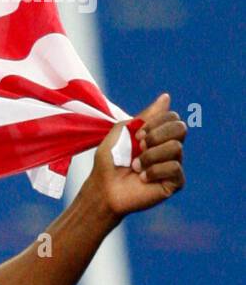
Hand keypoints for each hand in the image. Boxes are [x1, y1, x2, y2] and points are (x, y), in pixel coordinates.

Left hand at [85, 93, 186, 219]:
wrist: (104, 187)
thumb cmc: (110, 161)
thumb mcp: (124, 132)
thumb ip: (146, 116)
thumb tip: (166, 97)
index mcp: (159, 135)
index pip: (172, 117)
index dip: (154, 123)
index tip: (136, 135)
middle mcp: (169, 148)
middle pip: (180, 128)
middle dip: (156, 135)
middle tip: (139, 146)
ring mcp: (173, 165)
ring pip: (176, 148)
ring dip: (150, 156)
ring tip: (136, 166)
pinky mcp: (175, 182)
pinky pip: (175, 167)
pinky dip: (154, 171)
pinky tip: (143, 178)